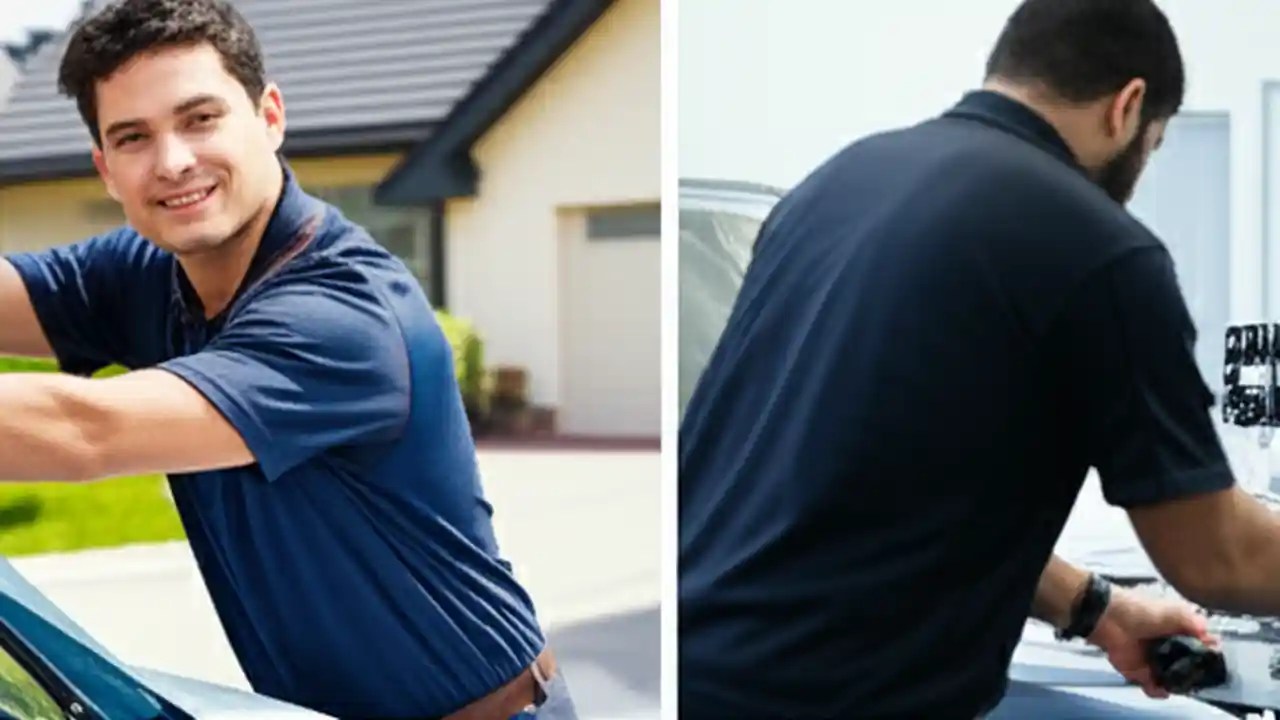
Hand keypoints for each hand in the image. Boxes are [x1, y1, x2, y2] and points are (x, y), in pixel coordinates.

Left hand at [1086, 586, 1219, 697]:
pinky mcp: (1140, 672)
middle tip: (1196, 676)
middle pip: (1188, 665)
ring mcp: (1155, 661)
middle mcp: (1169, 647)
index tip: (1213, 660)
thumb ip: (1194, 623)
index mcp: (1178, 630)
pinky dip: (1158, 690)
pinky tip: (1160, 688)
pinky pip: (1154, 686)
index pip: (1200, 645)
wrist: (1108, 618)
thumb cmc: (1141, 611)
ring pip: (1173, 678)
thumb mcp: (1173, 612)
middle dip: (1193, 672)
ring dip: (1177, 683)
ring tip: (1178, 683)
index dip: (1208, 653)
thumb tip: (1212, 637)